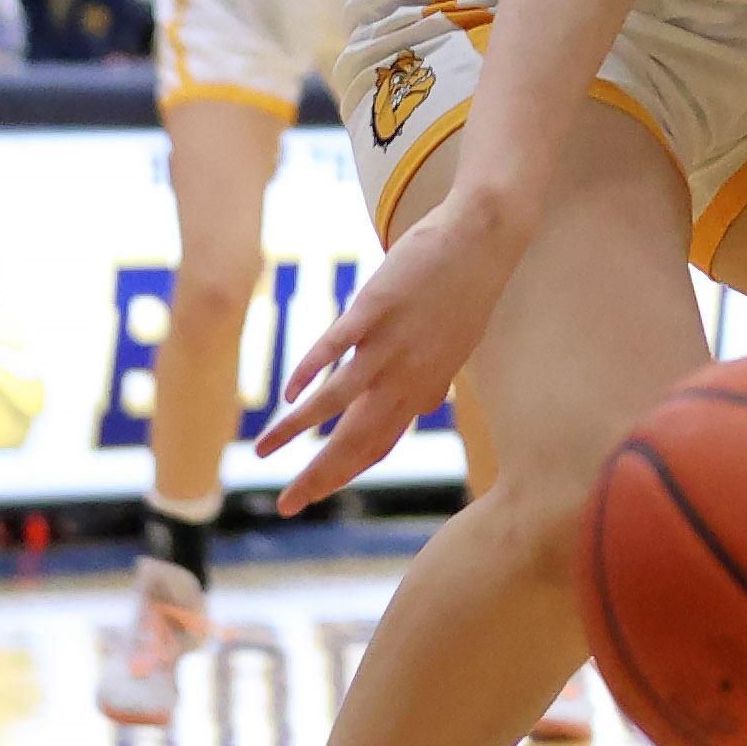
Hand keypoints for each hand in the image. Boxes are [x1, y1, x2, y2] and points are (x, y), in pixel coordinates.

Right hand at [260, 187, 527, 507]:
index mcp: (424, 386)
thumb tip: (425, 405)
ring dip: (297, 429)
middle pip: (358, 439)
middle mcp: (408, 375)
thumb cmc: (465, 290)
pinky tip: (288, 394)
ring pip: (339, 401)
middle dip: (320, 476)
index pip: (380, 442)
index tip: (317, 492)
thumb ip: (434, 379)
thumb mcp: (455, 347)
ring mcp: (391, 343)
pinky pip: (336, 347)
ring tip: (262, 451)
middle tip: (286, 506)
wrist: (484, 239)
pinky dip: (310, 372)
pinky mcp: (376, 308)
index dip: (347, 471)